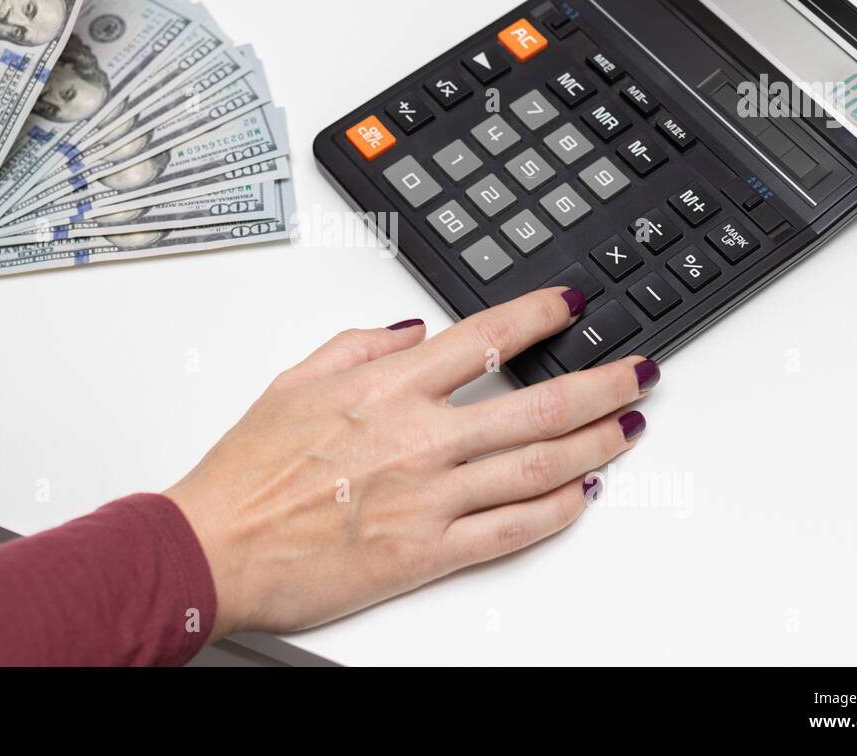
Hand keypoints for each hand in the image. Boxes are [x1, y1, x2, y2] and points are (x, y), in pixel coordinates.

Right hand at [165, 287, 659, 637]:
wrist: (217, 546)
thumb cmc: (247, 470)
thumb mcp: (295, 380)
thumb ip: (359, 345)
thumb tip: (412, 329)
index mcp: (387, 389)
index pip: (485, 337)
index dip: (539, 315)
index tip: (571, 303)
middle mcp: (420, 439)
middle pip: (536, 403)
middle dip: (601, 383)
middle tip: (638, 371)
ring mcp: (430, 498)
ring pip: (539, 465)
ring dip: (596, 442)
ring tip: (630, 425)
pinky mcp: (428, 553)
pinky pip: (512, 530)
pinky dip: (557, 510)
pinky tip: (583, 494)